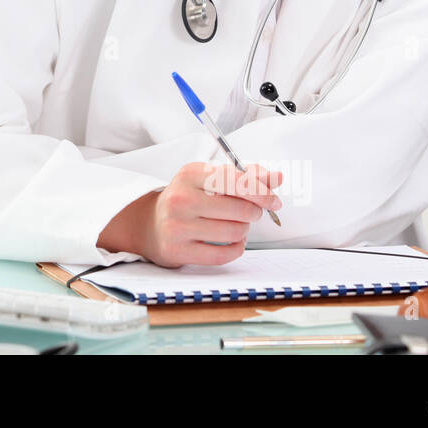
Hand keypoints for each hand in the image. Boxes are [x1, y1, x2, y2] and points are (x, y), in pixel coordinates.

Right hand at [98, 163, 282, 267]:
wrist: (150, 224)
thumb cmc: (189, 199)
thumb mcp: (210, 180)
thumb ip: (245, 177)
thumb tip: (276, 177)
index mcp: (190, 173)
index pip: (237, 180)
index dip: (262, 191)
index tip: (273, 200)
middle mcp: (181, 198)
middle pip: (241, 208)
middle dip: (254, 212)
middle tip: (251, 213)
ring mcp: (177, 226)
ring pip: (235, 231)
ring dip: (244, 230)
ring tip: (236, 225)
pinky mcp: (178, 250)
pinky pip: (224, 254)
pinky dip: (236, 248)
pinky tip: (232, 242)